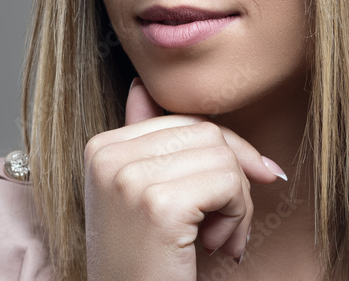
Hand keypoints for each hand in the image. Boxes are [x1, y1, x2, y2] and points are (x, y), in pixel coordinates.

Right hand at [83, 77, 283, 279]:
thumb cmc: (143, 266)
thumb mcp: (137, 197)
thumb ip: (144, 141)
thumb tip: (141, 86)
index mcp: (101, 147)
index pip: (185, 120)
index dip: (224, 153)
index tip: (247, 183)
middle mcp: (107, 154)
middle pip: (207, 132)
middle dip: (233, 180)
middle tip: (224, 229)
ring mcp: (128, 177)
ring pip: (222, 156)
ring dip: (238, 205)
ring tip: (216, 241)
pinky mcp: (157, 203)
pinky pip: (228, 183)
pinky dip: (237, 218)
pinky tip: (216, 247)